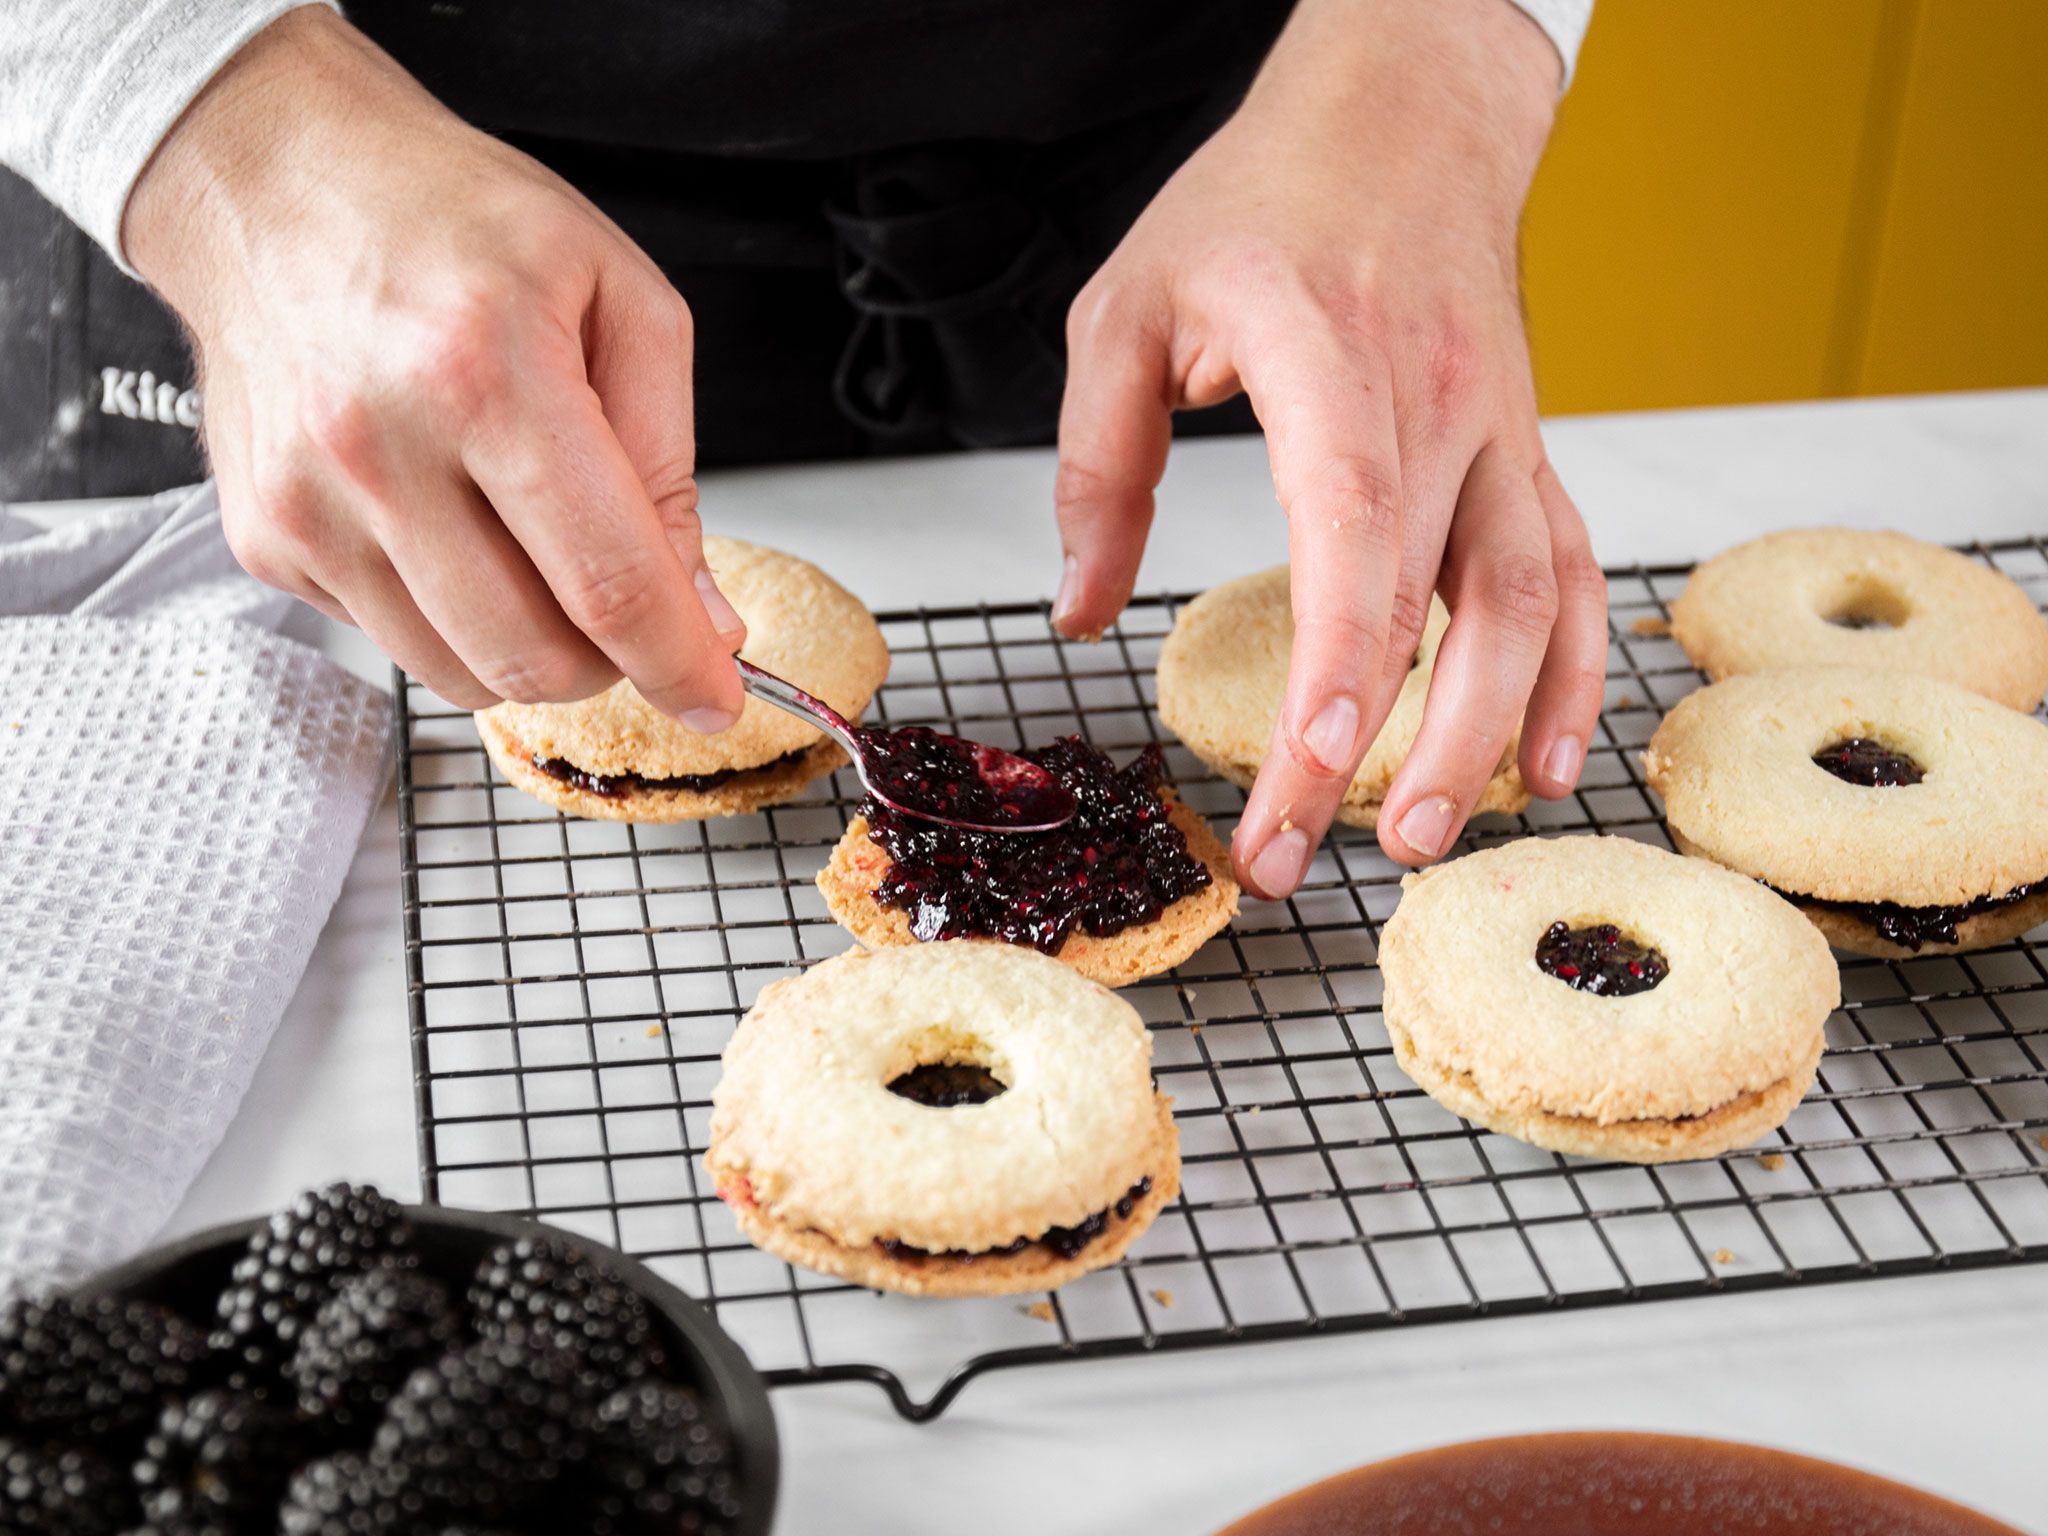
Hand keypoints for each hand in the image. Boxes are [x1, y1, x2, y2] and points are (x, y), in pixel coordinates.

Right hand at [125, 9, 745, 724]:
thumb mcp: (619, 296)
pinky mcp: (268, 537)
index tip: (716, 694)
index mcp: (485, 372)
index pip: (608, 581)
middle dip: (610, 661)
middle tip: (626, 605)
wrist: (274, 182)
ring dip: (533, 650)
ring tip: (538, 554)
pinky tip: (452, 526)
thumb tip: (700, 612)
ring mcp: (311, 503)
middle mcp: (380, 447)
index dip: (679, 662)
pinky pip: (396, 641)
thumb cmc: (450, 221)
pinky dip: (453, 617)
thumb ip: (669, 466)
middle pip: (536, 652)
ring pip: (465, 672)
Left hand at [1050, 0, 1606, 895]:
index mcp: (1328, 359)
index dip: (1341, 667)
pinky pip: (1570, 575)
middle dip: (1381, 753)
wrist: (1405, 115)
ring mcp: (1500, 433)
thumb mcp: (1128, 305)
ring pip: (1529, 605)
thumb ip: (1100, 463)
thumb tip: (1081, 610)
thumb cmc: (1263, 203)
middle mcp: (1436, 407)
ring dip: (1489, 735)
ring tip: (1424, 838)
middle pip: (1433, 605)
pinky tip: (1546, 762)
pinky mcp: (1526, 453)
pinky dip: (1572, 676)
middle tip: (1304, 856)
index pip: (1349, 536)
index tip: (1306, 774)